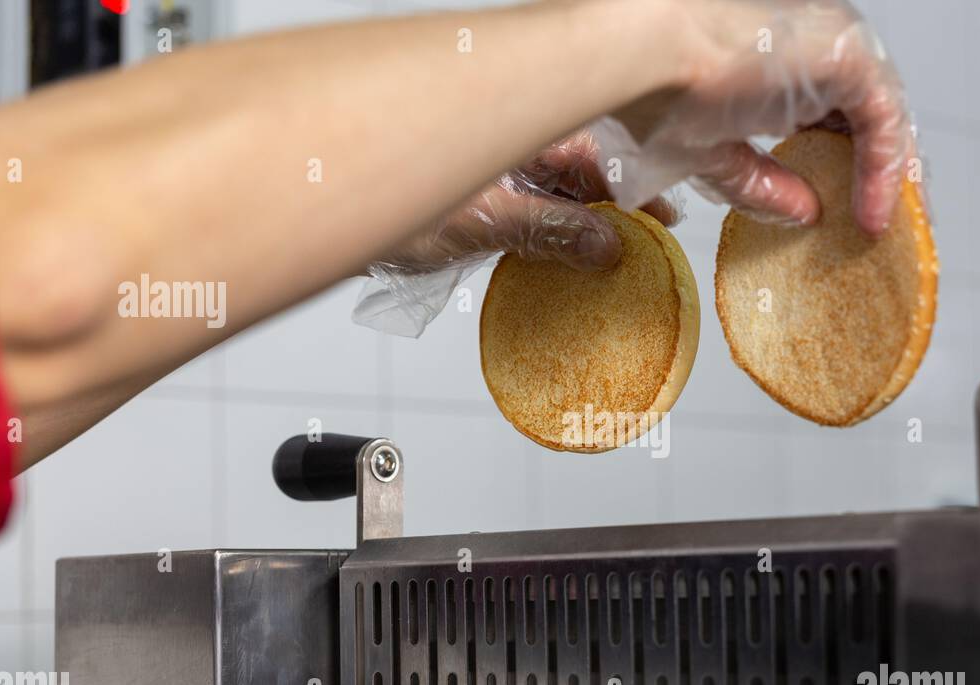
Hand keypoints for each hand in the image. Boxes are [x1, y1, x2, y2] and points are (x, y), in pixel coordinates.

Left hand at [356, 131, 679, 335]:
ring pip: (550, 190)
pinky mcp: (464, 200)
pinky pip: (523, 209)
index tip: (659, 211)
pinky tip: (564, 254)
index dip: (629, 184)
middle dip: (614, 203)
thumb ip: (546, 233)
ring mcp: (482, 173)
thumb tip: (603, 247)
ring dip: (583, 221)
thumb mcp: (479, 222)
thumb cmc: (381, 198)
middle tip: (650, 233)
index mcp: (511, 134)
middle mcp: (498, 146)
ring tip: (615, 252)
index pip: (589, 153)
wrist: (320, 206)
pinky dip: (549, 231)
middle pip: (575, 170)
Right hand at [596, 0, 911, 235]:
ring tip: (880, 232)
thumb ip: (763, 184)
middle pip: (869, 123)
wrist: (649, 64)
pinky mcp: (848, 57)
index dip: (849, 171)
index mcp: (788, 71)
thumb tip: (807, 213)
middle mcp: (818, 54)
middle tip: (878, 232)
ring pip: (883, 122)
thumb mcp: (716, 156)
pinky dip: (882, 172)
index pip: (838, 121)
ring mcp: (836, 52)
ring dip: (887, 181)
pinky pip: (884, 121)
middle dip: (877, 179)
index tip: (853, 219)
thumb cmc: (659, 93)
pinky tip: (871, 215)